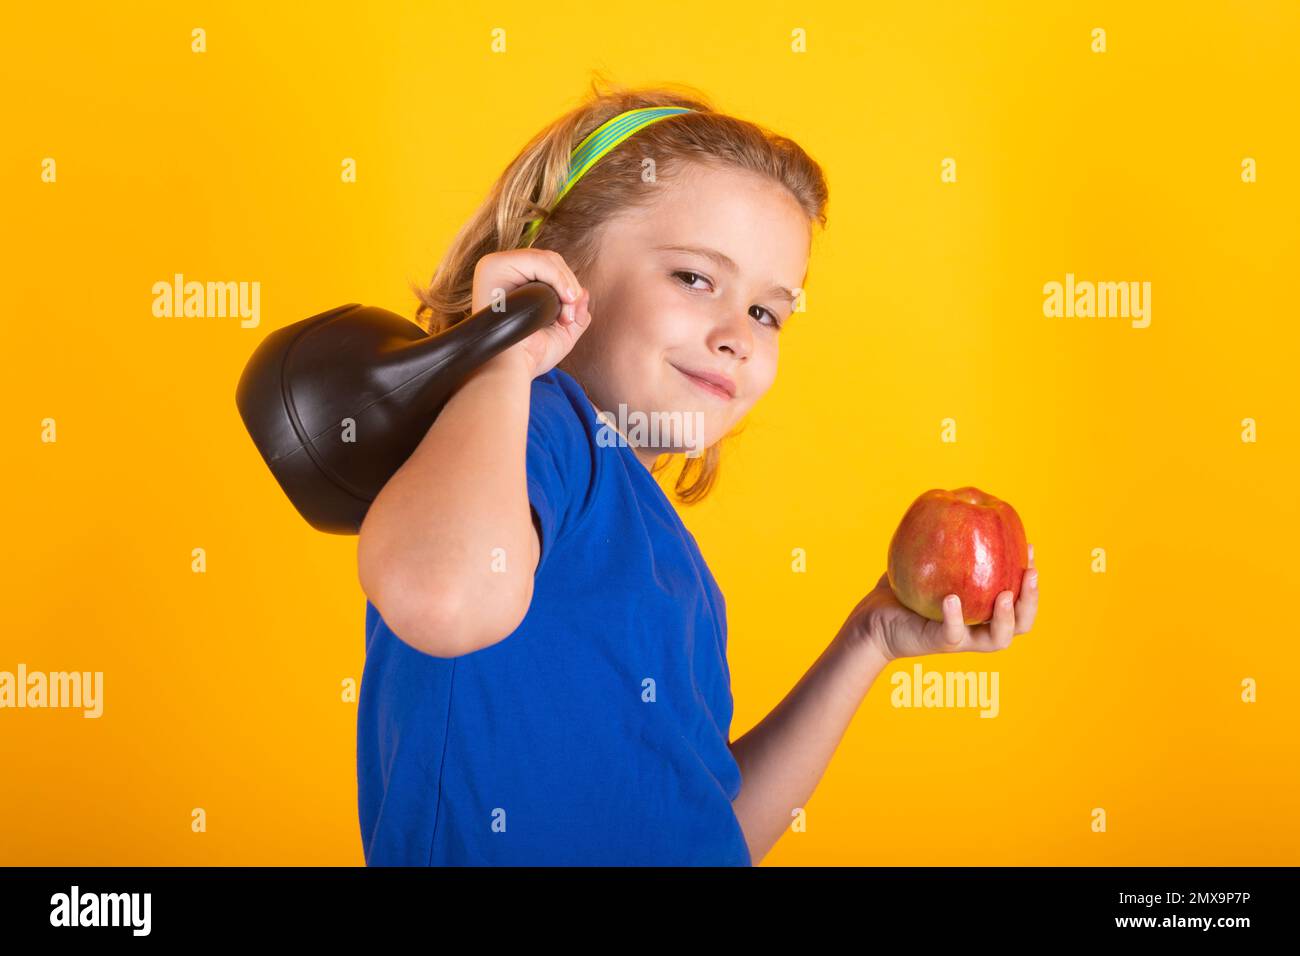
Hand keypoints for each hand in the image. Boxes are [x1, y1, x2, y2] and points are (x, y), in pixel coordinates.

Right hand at [472, 249, 592, 379]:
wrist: (512, 370)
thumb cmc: (531, 356)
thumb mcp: (562, 333)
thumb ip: (576, 311)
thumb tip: (584, 292)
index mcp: (514, 288)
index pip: (549, 270)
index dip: (568, 287)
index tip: (572, 317)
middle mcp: (502, 275)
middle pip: (549, 260)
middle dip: (569, 286)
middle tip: (569, 317)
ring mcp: (495, 269)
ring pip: (545, 259)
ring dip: (565, 284)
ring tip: (564, 314)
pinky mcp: (492, 267)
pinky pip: (536, 260)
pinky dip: (557, 277)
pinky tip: (563, 298)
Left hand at [845, 545, 1039, 662]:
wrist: (873, 620)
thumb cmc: (903, 588)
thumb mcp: (929, 559)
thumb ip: (948, 536)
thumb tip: (964, 496)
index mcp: (983, 608)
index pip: (1019, 596)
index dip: (1030, 575)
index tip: (1029, 546)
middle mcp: (978, 627)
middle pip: (1021, 623)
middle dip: (1031, 600)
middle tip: (1031, 573)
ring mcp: (961, 639)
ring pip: (998, 639)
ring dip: (1007, 618)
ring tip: (1005, 595)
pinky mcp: (937, 644)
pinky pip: (952, 634)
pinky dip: (954, 617)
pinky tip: (951, 598)